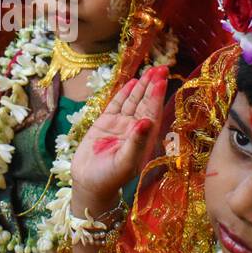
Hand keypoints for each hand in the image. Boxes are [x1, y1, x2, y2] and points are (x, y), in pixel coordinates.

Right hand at [70, 66, 168, 203]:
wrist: (89, 185)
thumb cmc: (109, 178)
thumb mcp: (125, 162)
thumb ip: (136, 142)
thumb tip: (147, 121)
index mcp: (144, 139)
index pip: (153, 113)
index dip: (157, 96)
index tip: (162, 80)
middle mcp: (134, 130)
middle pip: (145, 103)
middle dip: (152, 86)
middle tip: (161, 68)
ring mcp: (120, 126)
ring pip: (133, 102)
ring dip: (140, 87)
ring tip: (148, 70)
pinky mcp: (105, 124)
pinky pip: (116, 105)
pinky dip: (123, 94)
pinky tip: (130, 83)